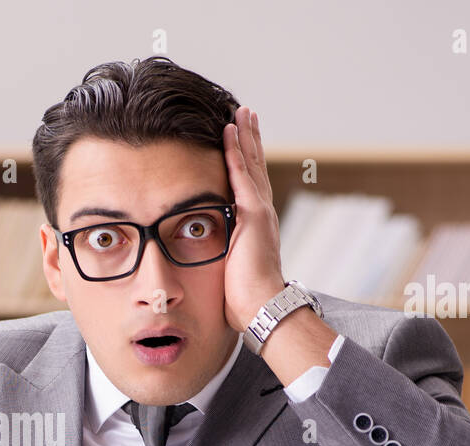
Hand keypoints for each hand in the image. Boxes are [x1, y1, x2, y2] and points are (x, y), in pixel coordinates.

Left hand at [222, 106, 286, 333]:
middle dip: (250, 140)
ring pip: (251, 164)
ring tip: (241, 112)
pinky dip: (236, 151)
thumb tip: (206, 263)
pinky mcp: (252, 215)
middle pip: (256, 167)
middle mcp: (262, 214)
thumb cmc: (245, 300)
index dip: (246, 162)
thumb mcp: (230, 273)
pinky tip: (229, 131)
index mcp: (256, 227)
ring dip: (245, 136)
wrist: (262, 308)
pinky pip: (241, 174)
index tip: (240, 141)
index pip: (250, 186)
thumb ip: (221, 259)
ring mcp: (259, 212)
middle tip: (245, 114)